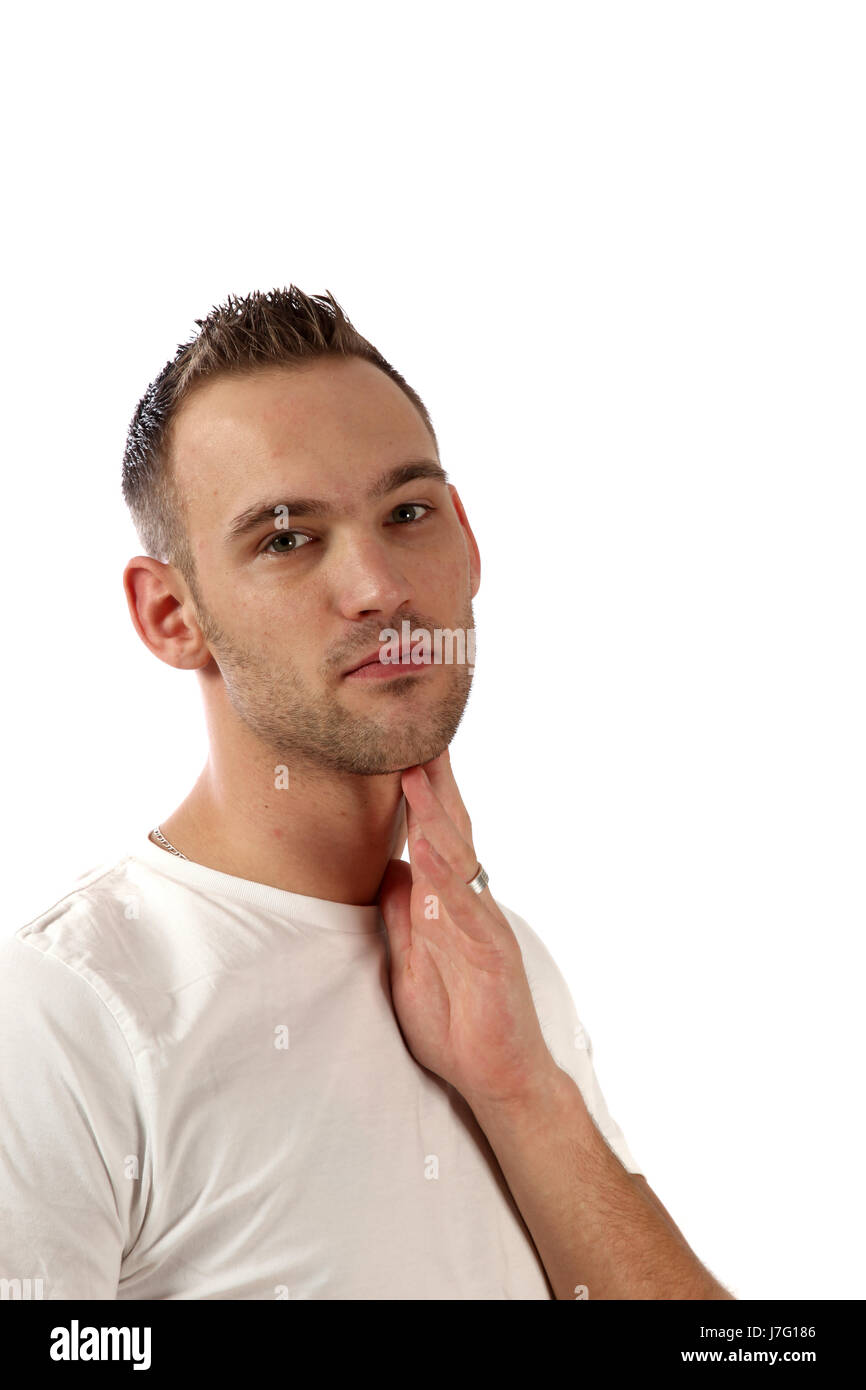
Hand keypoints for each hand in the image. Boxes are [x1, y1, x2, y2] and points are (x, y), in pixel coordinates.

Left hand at [376, 747, 558, 1112]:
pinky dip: (443, 877)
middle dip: (434, 781)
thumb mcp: (410, 965)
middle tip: (416, 731)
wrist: (498, 1077)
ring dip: (434, 816)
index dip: (419, 793)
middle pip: (452, 830)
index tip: (401, 748)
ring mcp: (483, 925)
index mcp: (448, 903)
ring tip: (412, 774)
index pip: (434, 836)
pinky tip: (426, 850)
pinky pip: (462, 910)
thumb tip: (387, 870)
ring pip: (458, 860)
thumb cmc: (457, 1023)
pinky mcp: (491, 954)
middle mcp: (469, 904)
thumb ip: (403, 917)